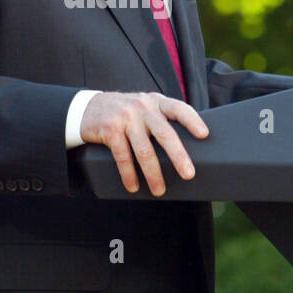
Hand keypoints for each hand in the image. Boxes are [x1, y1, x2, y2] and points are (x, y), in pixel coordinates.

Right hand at [79, 91, 208, 194]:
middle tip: (188, 174)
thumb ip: (161, 118)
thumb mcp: (144, 107)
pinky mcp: (110, 129)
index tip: (204, 135)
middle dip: (178, 156)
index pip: (179, 108)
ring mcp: (126, 118)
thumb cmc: (125, 112)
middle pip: (164, 133)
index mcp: (156, 102)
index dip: (192, 121)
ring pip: (144, 150)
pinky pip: (122, 157)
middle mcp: (143, 107)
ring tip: (159, 190)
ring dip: (153, 174)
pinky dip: (129, 175)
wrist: (88, 108)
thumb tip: (186, 147)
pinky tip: (133, 186)